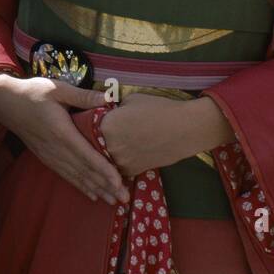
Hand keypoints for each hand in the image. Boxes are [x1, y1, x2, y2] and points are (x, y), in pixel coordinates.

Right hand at [0, 72, 128, 204]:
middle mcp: (56, 149)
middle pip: (84, 171)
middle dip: (105, 186)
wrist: (7, 104)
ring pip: (76, 177)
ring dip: (96, 189)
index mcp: (62, 131)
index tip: (119, 182)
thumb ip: (83, 96)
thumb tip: (109, 98)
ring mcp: (50, 156)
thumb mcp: (58, 88)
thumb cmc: (34, 93)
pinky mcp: (46, 158)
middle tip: (125, 199)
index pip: (86, 155)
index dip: (103, 170)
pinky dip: (80, 186)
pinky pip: (66, 175)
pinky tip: (93, 195)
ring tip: (113, 202)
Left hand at [98, 93, 234, 179]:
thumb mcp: (130, 100)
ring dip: (108, 151)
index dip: (90, 122)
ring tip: (117, 142)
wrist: (184, 129)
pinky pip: (119, 166)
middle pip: (95, 144)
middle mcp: (110, 148)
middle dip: (97, 138)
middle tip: (101, 132)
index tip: (91, 119)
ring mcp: (121, 163)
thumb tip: (107, 114)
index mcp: (106, 127)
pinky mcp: (133, 172)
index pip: (88, 125)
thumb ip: (114, 110)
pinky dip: (120, 160)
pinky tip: (127, 151)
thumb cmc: (158, 109)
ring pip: (106, 158)